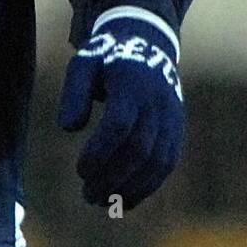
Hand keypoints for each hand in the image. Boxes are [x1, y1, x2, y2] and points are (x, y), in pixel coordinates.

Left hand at [57, 15, 183, 209]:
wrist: (146, 45)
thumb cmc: (105, 58)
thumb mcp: (83, 63)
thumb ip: (73, 93)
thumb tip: (68, 128)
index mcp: (132, 83)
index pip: (120, 124)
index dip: (100, 151)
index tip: (79, 171)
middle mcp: (157, 102)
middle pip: (139, 149)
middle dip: (113, 177)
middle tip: (87, 195)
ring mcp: (172, 118)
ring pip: (157, 162)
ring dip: (131, 188)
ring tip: (101, 202)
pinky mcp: (177, 131)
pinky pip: (166, 164)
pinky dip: (147, 186)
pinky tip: (125, 200)